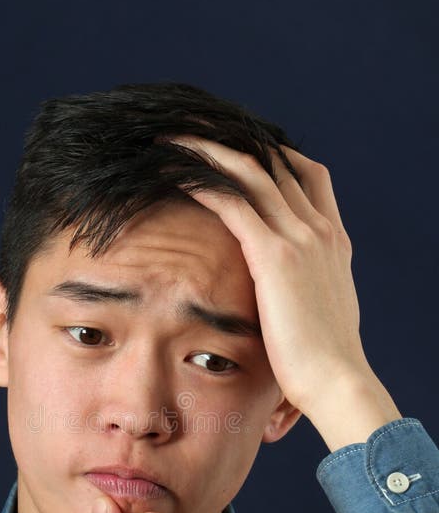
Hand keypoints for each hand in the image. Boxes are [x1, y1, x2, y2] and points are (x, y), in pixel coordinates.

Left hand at [169, 137, 400, 449]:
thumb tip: (288, 296)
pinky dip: (204, 181)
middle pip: (277, 163)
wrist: (337, 381)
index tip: (240, 150)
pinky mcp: (275, 256)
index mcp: (333, 241)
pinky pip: (233, 202)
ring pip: (252, 173)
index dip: (274, 155)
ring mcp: (301, 239)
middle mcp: (319, 230)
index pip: (307, 175)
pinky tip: (177, 172)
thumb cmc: (324, 361)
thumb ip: (307, 291)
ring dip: (211, 151)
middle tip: (196, 132)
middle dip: (235, 142)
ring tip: (175, 139)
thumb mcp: (322, 313)